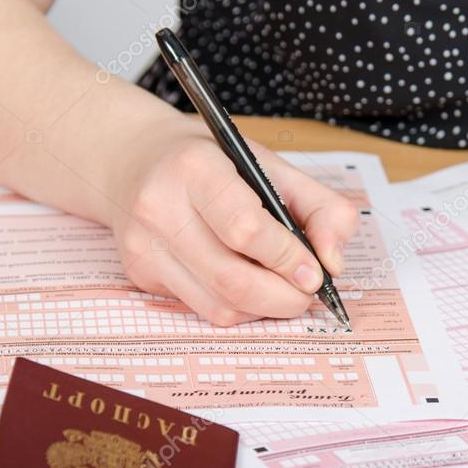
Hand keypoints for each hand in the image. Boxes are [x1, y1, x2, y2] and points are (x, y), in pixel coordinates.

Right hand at [106, 119, 358, 325]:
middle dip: (283, 298)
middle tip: (307, 294)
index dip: (288, 259)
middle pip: (232, 280)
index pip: (246, 229)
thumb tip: (333, 263)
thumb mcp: (270, 164)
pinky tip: (248, 286)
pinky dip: (238, 308)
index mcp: (195, 168)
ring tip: (283, 291)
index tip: (315, 273)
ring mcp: (145, 246)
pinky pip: (203, 310)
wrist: (133, 158)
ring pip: (219, 307)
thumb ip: (320, 207)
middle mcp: (160, 207)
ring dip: (264, 309)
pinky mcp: (141, 274)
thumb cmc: (212, 162)